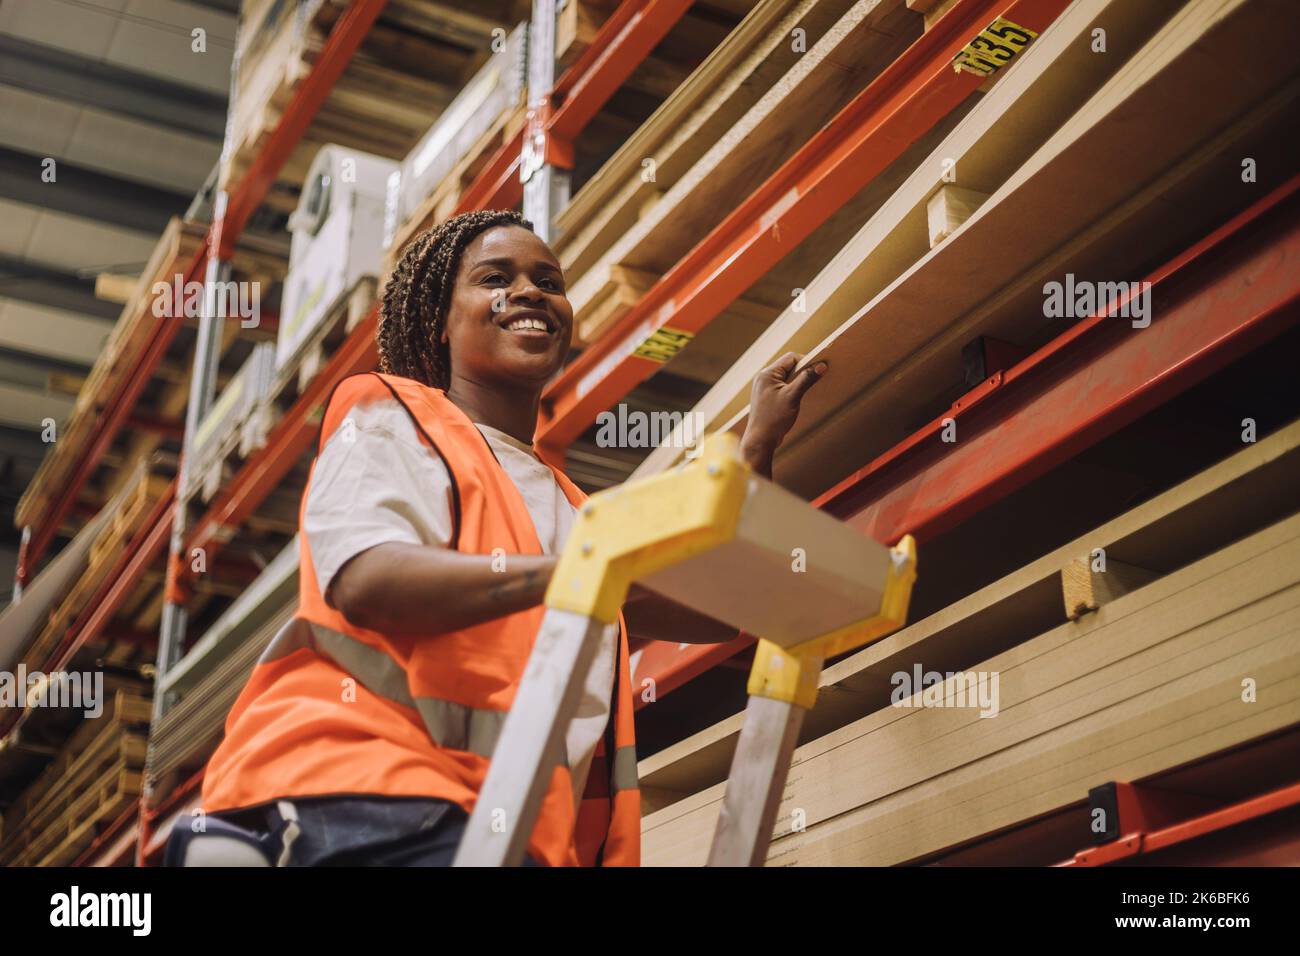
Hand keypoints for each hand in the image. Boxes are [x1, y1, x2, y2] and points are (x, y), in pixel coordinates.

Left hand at [739, 353, 826, 477]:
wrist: (760, 440)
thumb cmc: (774, 418)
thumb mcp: (793, 397)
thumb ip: (806, 379)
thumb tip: (821, 366)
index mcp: (767, 374)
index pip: (791, 358)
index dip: (806, 361)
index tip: (818, 370)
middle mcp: (764, 378)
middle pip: (789, 366)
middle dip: (803, 371)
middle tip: (815, 380)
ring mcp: (765, 388)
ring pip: (787, 377)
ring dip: (798, 381)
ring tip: (806, 391)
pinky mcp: (768, 397)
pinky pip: (783, 386)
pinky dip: (793, 389)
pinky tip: (798, 398)